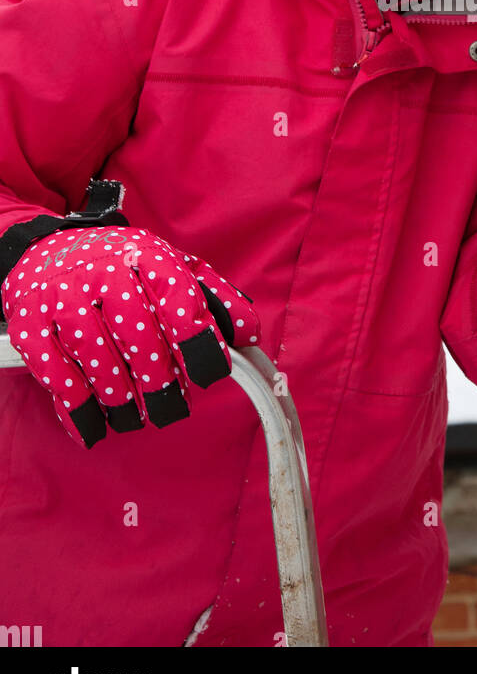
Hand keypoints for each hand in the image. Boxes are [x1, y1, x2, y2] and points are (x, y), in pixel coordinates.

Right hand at [1, 225, 260, 447]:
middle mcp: (105, 271)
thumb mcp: (171, 267)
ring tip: (133, 413)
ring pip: (98, 358)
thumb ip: (214, 299)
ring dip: (120, 397)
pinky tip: (93, 422)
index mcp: (146, 256)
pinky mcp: (31, 322)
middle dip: (160, 381)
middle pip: (140, 335)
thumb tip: (248, 336)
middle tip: (170, 407)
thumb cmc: (121, 267)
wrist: (48, 250)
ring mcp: (64, 295)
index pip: (179, 298)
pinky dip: (77, 406)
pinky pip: (56, 373)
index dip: (197, 342)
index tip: (210, 373)